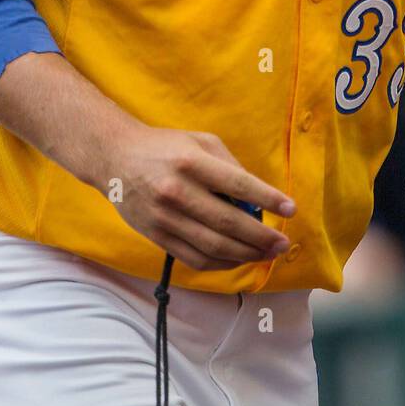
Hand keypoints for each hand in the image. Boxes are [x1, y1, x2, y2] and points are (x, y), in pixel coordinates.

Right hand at [107, 122, 295, 271]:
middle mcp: (177, 191)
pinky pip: (194, 258)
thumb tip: (258, 196)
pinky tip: (238, 259)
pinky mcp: (156, 236)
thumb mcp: (200, 141)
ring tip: (266, 254)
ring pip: (213, 246)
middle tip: (282, 243)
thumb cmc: (164, 147)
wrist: (114, 158)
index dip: (267, 198)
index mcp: (192, 162)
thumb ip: (229, 164)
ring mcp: (165, 217)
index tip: (290, 209)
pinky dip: (221, 264)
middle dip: (261, 237)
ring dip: (246, 254)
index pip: (238, 184)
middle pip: (228, 223)